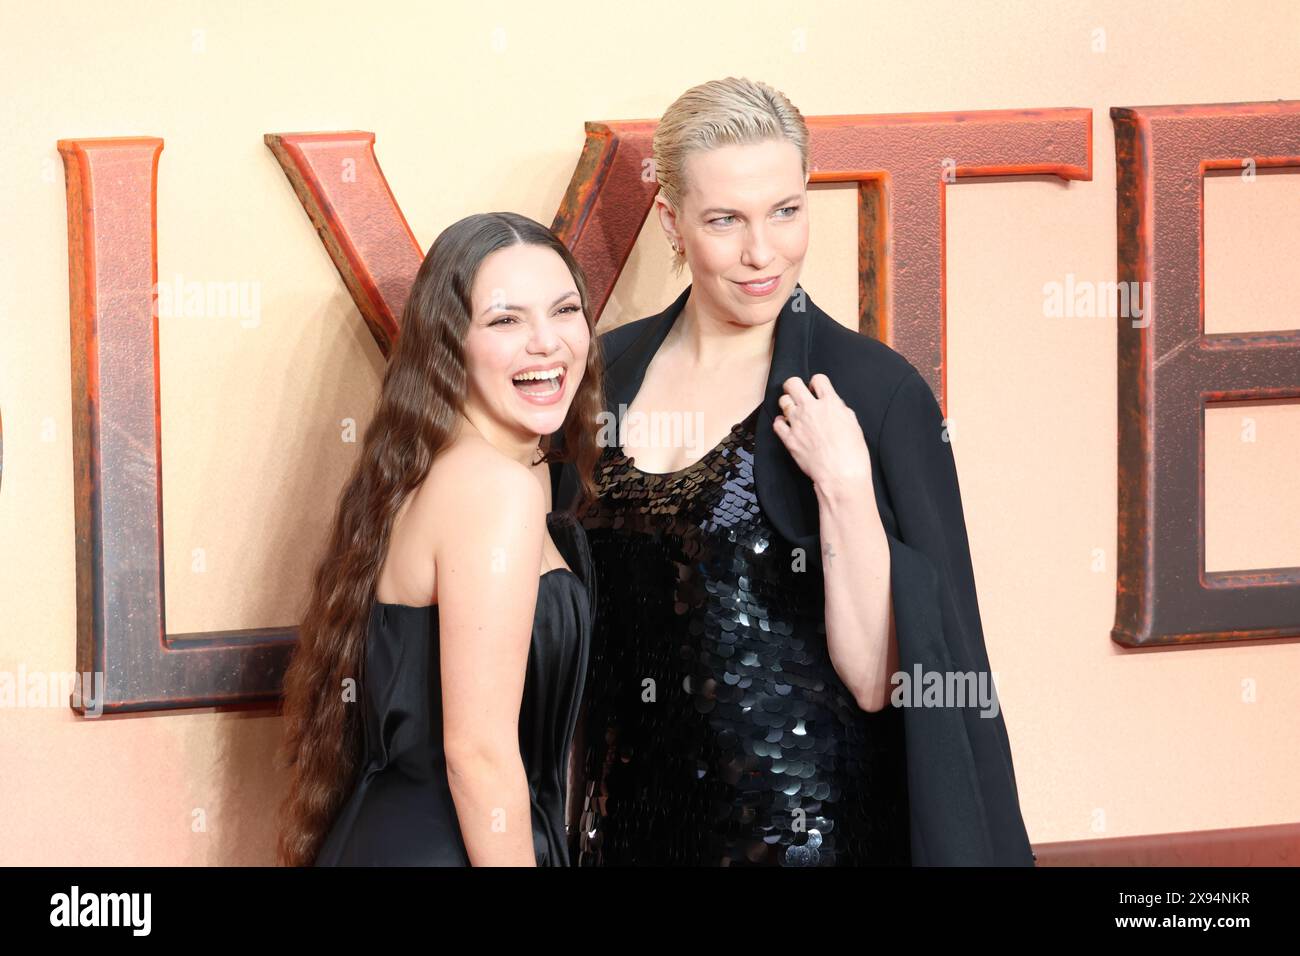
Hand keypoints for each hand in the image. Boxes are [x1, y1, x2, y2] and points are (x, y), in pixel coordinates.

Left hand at [772, 373, 872, 495]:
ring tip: (794, 412)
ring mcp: (797, 423)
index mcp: (830, 403)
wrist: (840, 474)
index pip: (818, 379)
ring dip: (788, 404)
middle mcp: (811, 409)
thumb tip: (832, 405)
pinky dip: (780, 423)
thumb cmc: (852, 452)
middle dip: (794, 386)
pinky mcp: (789, 438)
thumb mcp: (853, 423)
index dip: (816, 383)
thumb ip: (839, 409)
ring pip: (783, 401)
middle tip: (797, 393)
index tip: (816, 390)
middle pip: (792, 384)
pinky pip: (777, 423)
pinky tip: (786, 426)